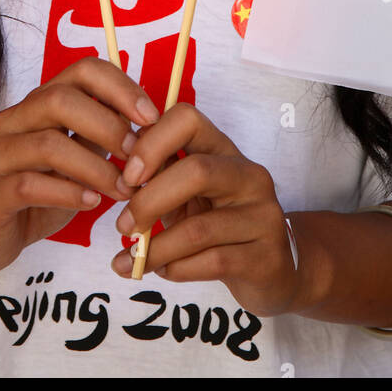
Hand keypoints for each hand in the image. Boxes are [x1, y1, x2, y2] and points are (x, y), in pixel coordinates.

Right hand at [0, 57, 158, 274]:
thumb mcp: (76, 161)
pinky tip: (92, 202)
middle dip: (108, 125)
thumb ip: (101, 139)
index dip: (120, 87)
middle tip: (137, 157)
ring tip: (124, 189)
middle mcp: (13, 119)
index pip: (81, 70)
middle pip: (60, 99)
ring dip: (96, 167)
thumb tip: (146, 125)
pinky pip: (31, 185)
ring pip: (49, 144)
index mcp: (39, 103)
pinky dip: (69, 193)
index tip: (151, 117)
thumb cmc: (39, 192)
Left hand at [109, 102, 299, 317]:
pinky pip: (211, 262)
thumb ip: (160, 177)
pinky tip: (161, 271)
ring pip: (199, 229)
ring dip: (155, 247)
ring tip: (131, 260)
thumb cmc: (218, 224)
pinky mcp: (265, 258)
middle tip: (123, 225)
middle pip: (197, 171)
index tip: (127, 176)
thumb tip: (117, 174)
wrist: (273, 270)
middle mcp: (249, 176)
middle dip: (149, 200)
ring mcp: (262, 216)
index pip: (188, 119)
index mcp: (224, 149)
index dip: (151, 143)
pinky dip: (176, 268)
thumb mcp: (188, 194)